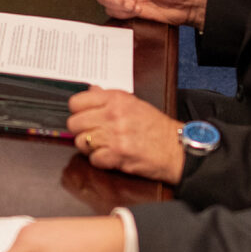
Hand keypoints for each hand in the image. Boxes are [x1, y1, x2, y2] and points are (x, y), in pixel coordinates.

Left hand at [67, 89, 186, 183]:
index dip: (77, 112)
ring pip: (81, 142)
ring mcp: (114, 135)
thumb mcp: (135, 103)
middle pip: (74, 123)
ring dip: (89, 147)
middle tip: (92, 134)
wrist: (175, 148)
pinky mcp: (117, 155)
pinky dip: (99, 161)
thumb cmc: (157, 128)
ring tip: (102, 146)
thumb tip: (91, 90)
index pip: (77, 102)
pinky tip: (110, 156)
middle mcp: (113, 114)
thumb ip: (110, 97)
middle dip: (81, 131)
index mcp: (116, 99)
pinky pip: (93, 159)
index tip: (83, 116)